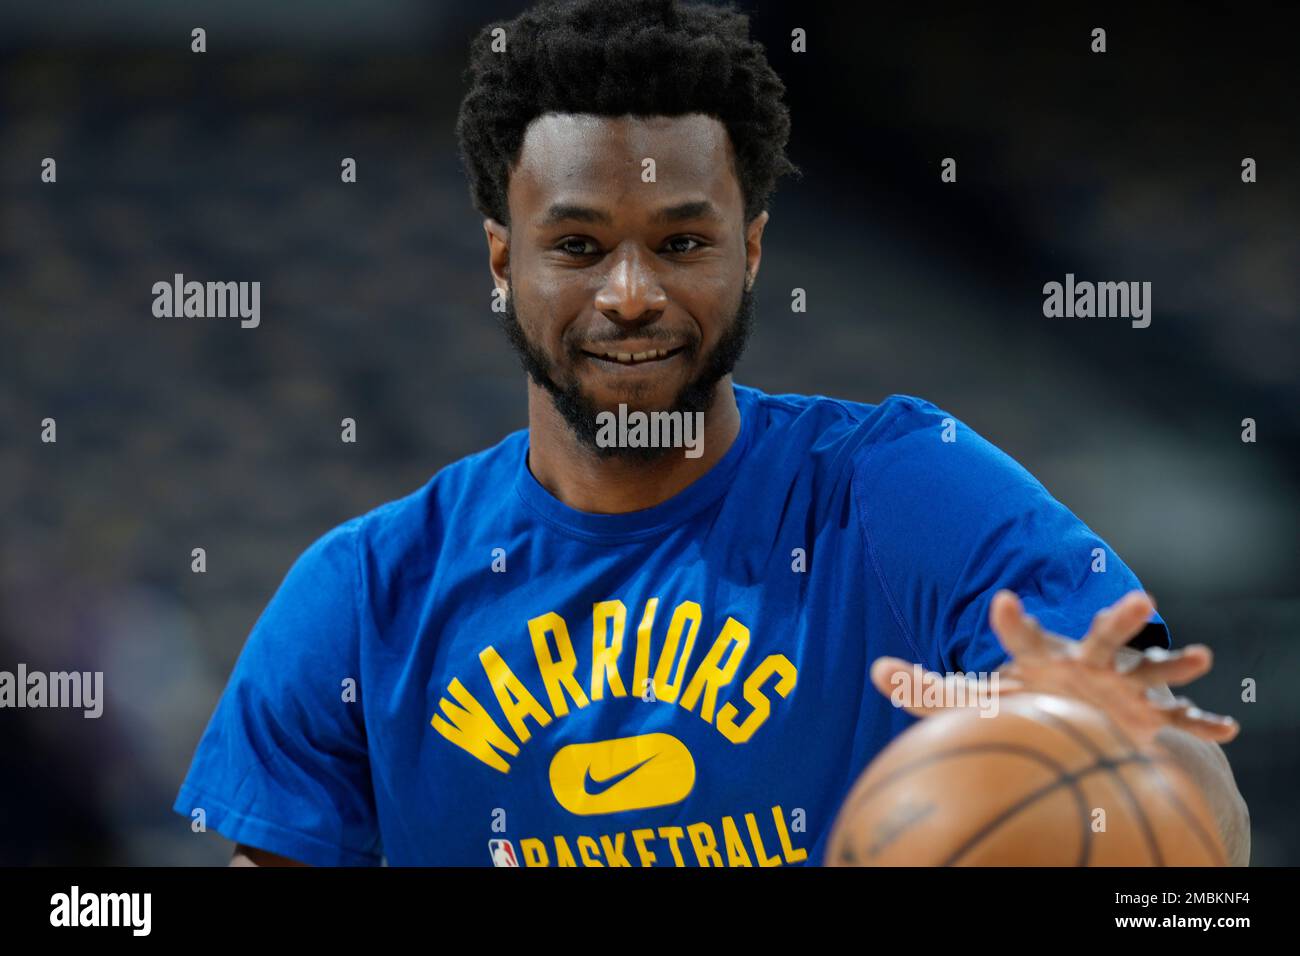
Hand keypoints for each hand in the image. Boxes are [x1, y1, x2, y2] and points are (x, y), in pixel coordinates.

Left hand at [870, 589, 1239, 746]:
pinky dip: (1204, 724)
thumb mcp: (975, 697)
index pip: (1023, 634)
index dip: (1012, 619)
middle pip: (1105, 634)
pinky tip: (1227, 729)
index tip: (1001, 600)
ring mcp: (1123, 685)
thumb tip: (877, 670)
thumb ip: (926, 688)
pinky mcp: (1150, 714)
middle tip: (1141, 597)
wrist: (1075, 717)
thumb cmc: (1021, 700)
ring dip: (1176, 664)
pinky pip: (1182, 720)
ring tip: (1202, 657)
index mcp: (1042, 656)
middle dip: (1122, 616)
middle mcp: (1087, 661)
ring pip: (1153, 669)